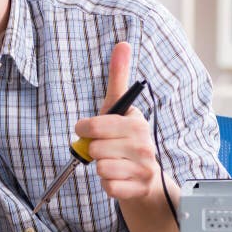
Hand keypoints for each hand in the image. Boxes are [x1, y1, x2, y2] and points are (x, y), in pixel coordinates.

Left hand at [74, 42, 159, 200]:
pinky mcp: (139, 188)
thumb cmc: (125, 139)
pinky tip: (119, 178)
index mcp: (136, 122)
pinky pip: (108, 186)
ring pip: (100, 167)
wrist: (147, 178)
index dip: (84, 129)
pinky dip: (107, 184)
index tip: (87, 129)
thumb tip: (122, 44)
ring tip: (114, 163)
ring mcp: (144, 167)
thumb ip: (118, 77)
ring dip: (100, 167)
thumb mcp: (119, 108)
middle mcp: (144, 144)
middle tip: (105, 148)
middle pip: (94, 148)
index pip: (95, 125)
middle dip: (93, 150)